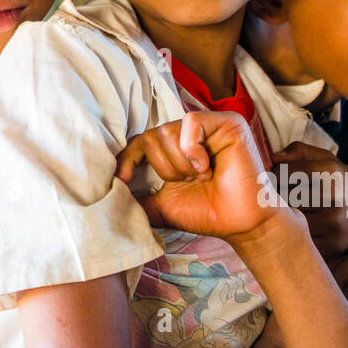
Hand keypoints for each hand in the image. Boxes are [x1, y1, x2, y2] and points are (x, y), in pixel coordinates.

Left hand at [134, 111, 283, 239]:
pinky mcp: (227, 122)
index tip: (121, 179)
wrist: (241, 224)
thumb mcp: (162, 205)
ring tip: (204, 176)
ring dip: (181, 164)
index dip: (127, 158)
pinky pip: (190, 124)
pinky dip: (194, 150)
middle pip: (152, 136)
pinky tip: (209, 167)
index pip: (140, 141)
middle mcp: (191, 132)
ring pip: (167, 131)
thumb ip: (137, 199)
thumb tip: (106, 197)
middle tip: (191, 182)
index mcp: (175, 148)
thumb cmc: (208, 213)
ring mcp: (210, 125)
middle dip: (165, 168)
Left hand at [270, 142, 347, 257]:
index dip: (275, 175)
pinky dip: (295, 232)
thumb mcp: (326, 160)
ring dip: (285, 215)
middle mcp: (334, 197)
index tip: (279, 178)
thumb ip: (299, 151)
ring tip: (292, 210)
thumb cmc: (340, 185)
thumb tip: (273, 157)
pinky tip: (302, 226)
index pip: (283, 172)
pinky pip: (298, 237)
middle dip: (278, 196)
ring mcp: (333, 223)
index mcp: (331, 172)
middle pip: (284, 196)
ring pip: (289, 218)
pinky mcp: (330, 245)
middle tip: (284, 195)